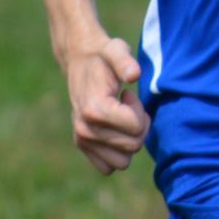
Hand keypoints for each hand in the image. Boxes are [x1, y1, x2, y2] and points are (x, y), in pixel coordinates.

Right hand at [62, 37, 150, 173]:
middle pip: (133, 146)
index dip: (139, 110)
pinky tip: (112, 129)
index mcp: (94, 109)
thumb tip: (133, 75)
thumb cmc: (103, 56)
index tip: (127, 95)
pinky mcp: (82, 146)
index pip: (136, 128)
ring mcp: (82, 140)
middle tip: (126, 105)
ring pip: (123, 161)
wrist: (80, 62)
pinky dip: (116, 152)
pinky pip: (108, 167)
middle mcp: (84, 129)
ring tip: (120, 117)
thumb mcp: (116, 50)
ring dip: (128, 140)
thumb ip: (125, 61)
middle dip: (138, 126)